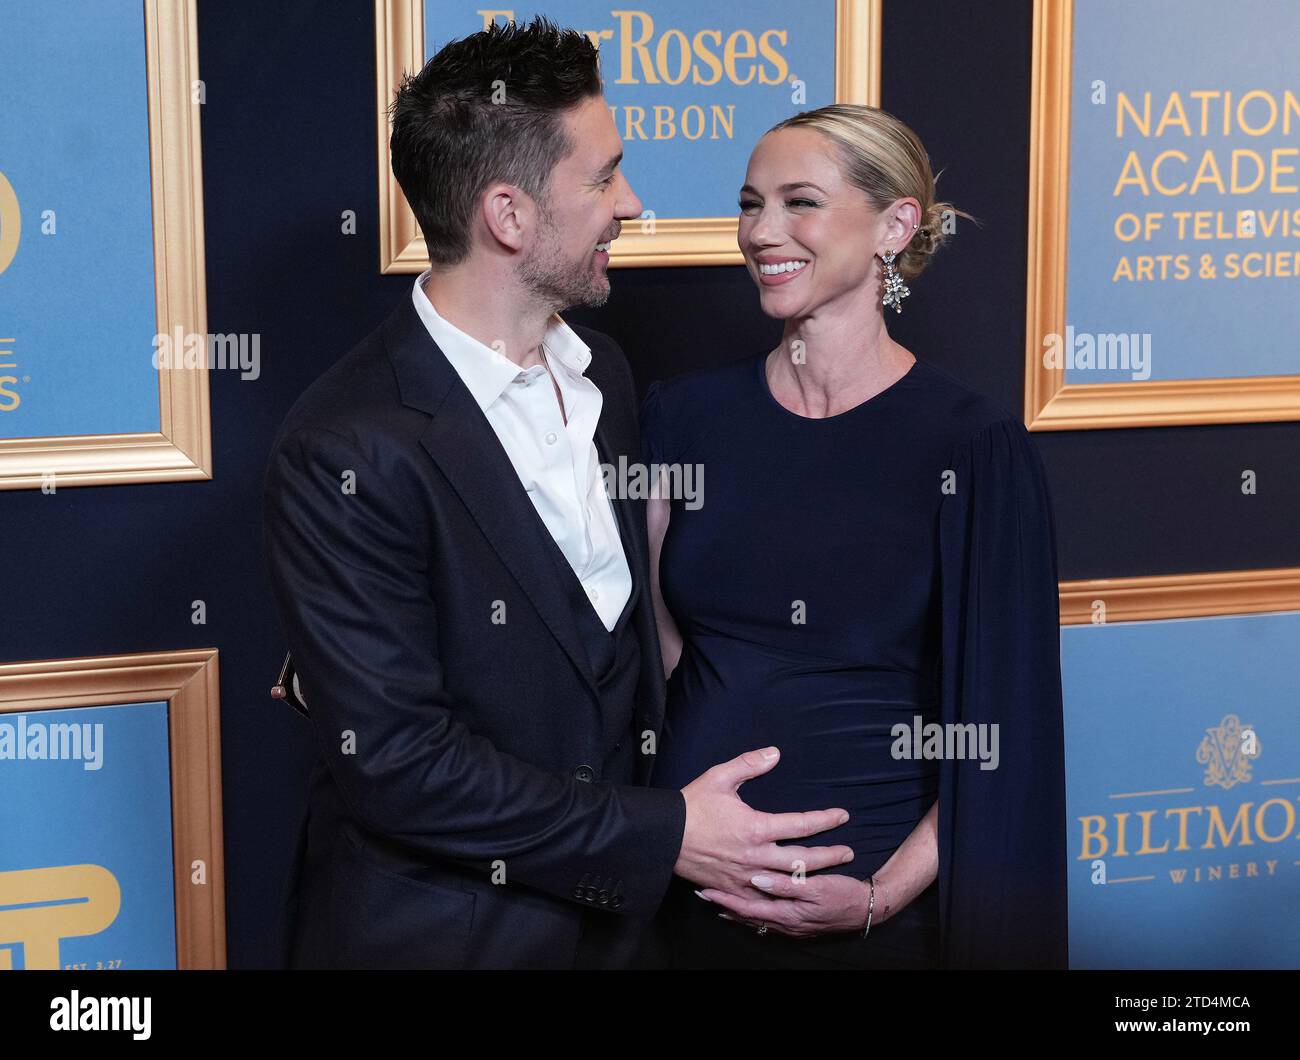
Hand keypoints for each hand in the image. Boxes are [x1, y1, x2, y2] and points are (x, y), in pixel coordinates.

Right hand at [675, 747, 854, 894]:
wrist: (664, 837)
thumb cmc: (692, 805)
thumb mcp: (719, 777)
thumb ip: (749, 764)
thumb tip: (775, 753)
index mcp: (757, 827)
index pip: (801, 824)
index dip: (826, 820)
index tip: (842, 815)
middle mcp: (756, 856)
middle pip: (803, 860)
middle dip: (830, 856)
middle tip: (849, 852)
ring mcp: (746, 877)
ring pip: (788, 883)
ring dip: (812, 879)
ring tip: (829, 875)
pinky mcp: (733, 890)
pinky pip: (764, 899)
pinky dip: (782, 898)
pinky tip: (794, 896)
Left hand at [699, 871, 889, 938]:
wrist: (865, 910)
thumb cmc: (842, 895)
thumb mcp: (817, 887)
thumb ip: (787, 884)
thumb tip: (758, 877)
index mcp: (785, 913)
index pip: (747, 907)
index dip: (725, 899)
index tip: (706, 890)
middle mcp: (783, 923)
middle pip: (746, 916)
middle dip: (724, 905)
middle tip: (703, 894)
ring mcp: (789, 925)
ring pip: (754, 919)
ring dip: (735, 910)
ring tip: (716, 901)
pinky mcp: (796, 922)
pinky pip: (766, 919)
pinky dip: (751, 913)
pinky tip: (746, 907)